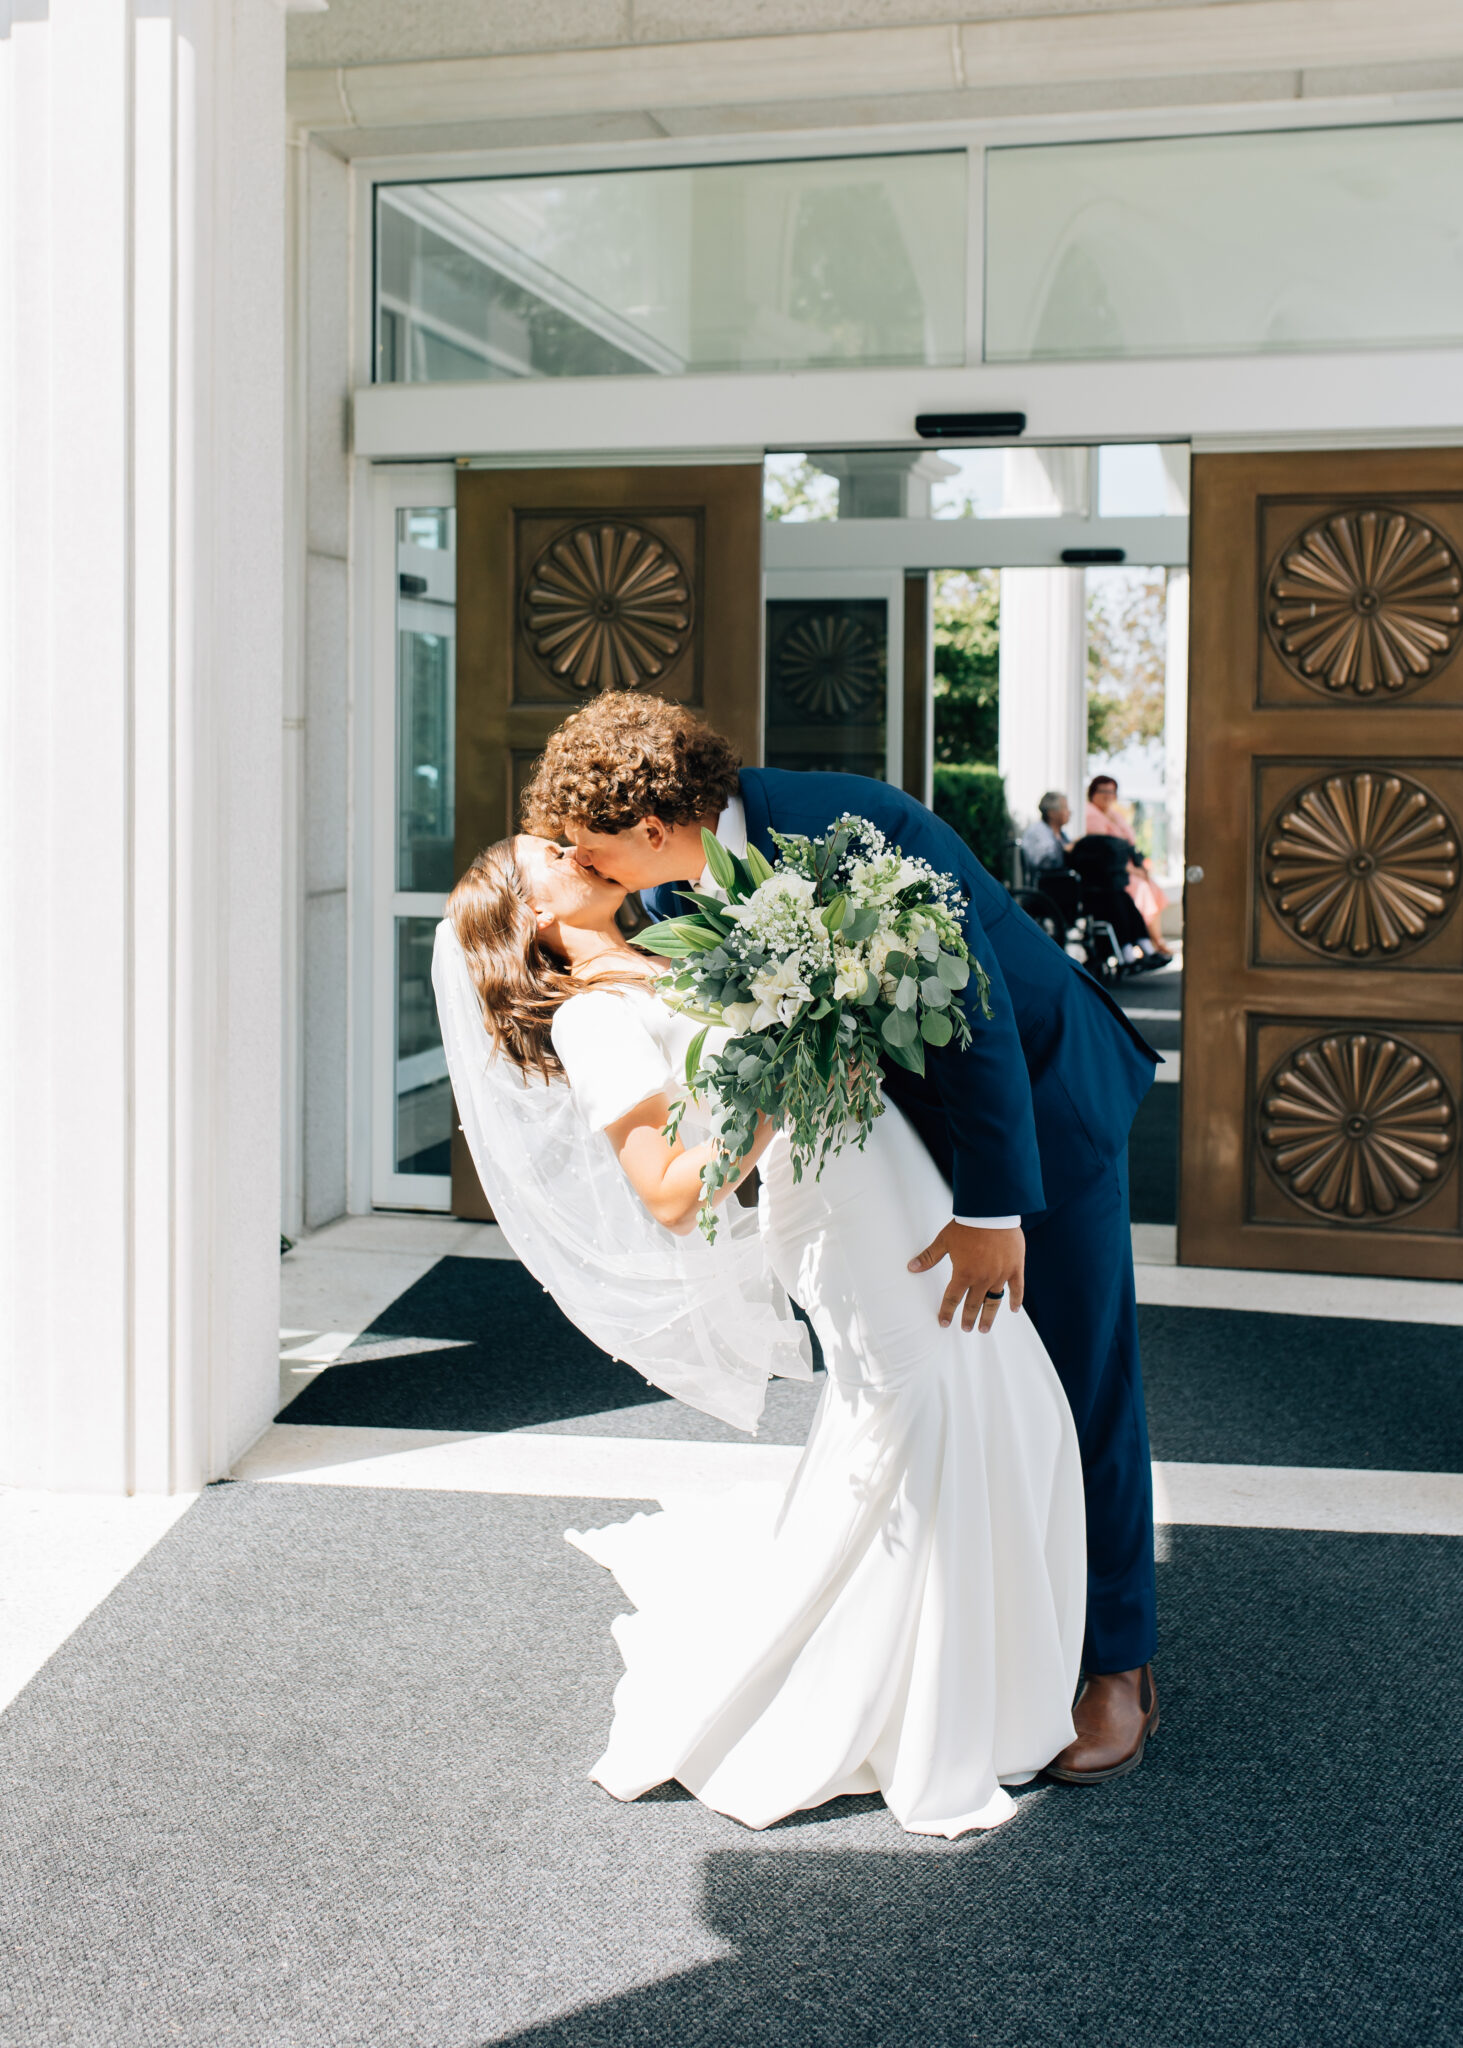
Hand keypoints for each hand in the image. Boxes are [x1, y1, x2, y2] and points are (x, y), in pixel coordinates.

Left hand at [907, 1222, 1024, 1334]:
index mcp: (964, 1274)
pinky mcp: (1015, 1268)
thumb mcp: (944, 1240)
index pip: (952, 1298)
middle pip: (974, 1304)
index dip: (947, 1312)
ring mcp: (1000, 1275)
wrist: (992, 1212)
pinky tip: (1013, 1309)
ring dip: (989, 1316)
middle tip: (967, 1329)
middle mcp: (982, 1279)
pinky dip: (1015, 1300)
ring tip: (985, 1328)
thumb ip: (929, 1257)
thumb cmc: (966, 1226)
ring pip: (994, 1301)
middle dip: (969, 1318)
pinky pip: (1017, 1289)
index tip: (944, 1323)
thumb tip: (911, 1267)